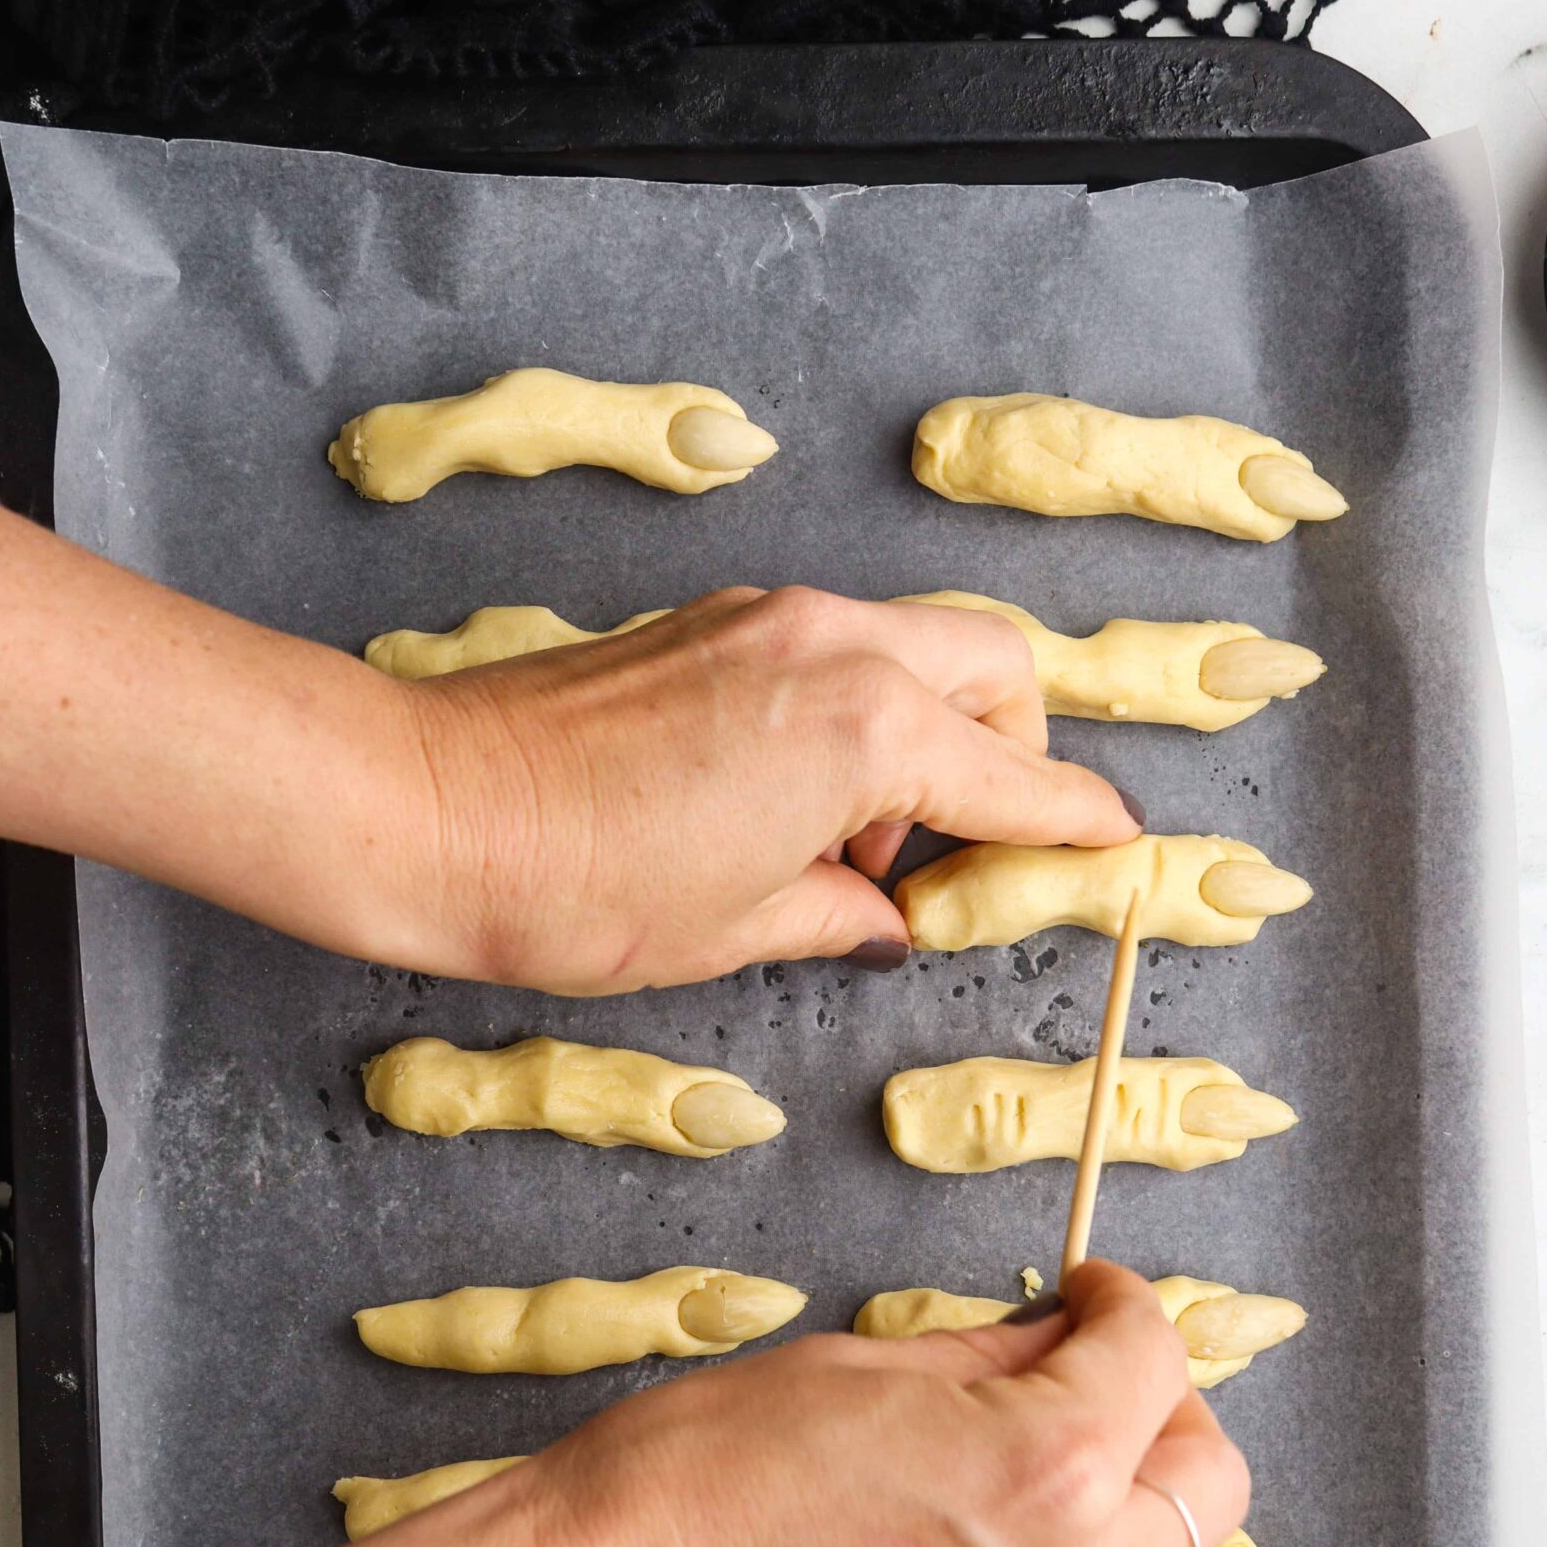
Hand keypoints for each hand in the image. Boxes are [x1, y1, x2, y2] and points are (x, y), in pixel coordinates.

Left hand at [0, 483, 1137, 992]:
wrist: (429, 810)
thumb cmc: (576, 887)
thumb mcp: (735, 928)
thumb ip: (840, 909)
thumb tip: (882, 914)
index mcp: (867, 730)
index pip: (1021, 778)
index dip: (1078, 823)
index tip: (1117, 847)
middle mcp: (837, 647)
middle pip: (997, 666)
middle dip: (1016, 748)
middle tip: (968, 846)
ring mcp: (770, 617)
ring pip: (916, 647)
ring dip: (927, 732)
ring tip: (856, 842)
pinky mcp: (715, 619)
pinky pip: (835, 649)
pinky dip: (855, 711)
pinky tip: (794, 799)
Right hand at [449, 1261, 1247, 1546]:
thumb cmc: (691, 1480)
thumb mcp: (855, 1367)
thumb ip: (992, 1360)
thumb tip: (1062, 1346)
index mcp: (1042, 1468)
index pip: (1157, 1362)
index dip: (1127, 1309)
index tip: (1093, 1300)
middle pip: (1213, 1490)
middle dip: (1169, 1417)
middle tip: (1100, 1386)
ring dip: (1142, 1529)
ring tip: (1063, 1489)